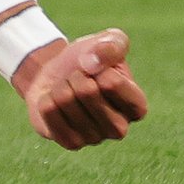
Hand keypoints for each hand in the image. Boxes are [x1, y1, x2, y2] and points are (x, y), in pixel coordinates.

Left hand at [12, 27, 147, 150]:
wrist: (58, 72)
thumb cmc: (89, 58)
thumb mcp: (108, 40)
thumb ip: (113, 44)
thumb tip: (92, 64)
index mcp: (137, 106)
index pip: (113, 82)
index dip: (98, 67)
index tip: (99, 68)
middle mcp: (120, 128)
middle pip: (87, 92)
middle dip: (76, 75)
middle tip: (79, 78)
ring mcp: (94, 139)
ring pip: (65, 100)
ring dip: (61, 86)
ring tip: (68, 89)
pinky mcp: (70, 143)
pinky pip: (48, 112)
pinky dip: (46, 100)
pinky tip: (57, 103)